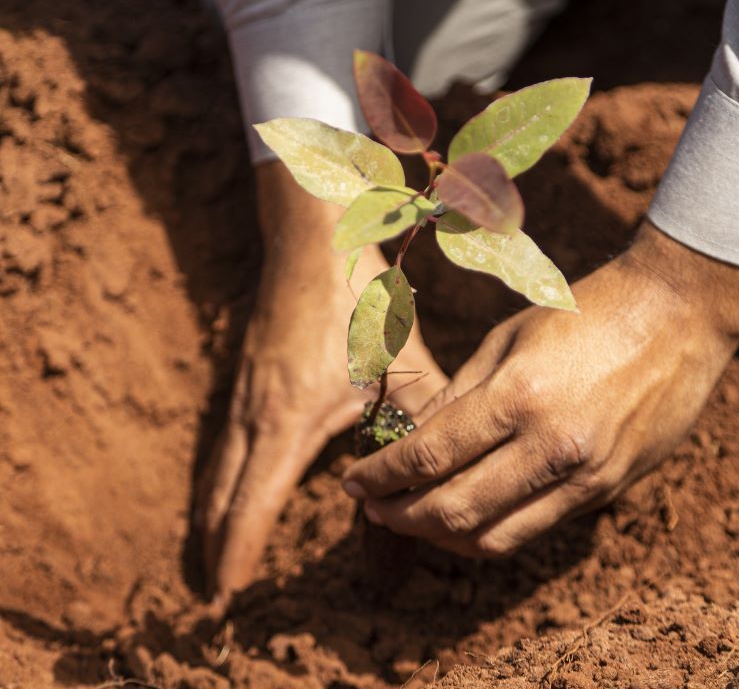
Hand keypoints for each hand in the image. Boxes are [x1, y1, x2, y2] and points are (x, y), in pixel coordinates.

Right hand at [196, 163, 446, 604]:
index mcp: (288, 417)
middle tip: (213, 592)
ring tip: (212, 552)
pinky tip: (224, 483)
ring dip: (212, 512)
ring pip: (218, 466)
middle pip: (222, 492)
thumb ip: (417, 418)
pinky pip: (222, 439)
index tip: (225, 594)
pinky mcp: (245, 373)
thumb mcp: (400, 362)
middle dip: (217, 543)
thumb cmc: (360, 298)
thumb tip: (432, 471)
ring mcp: (243, 390)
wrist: (314, 238)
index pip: (253, 500)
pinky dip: (218, 474)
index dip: (238, 550)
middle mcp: (254, 410)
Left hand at [342, 222, 738, 557]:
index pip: (430, 455)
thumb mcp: (509, 338)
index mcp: (519, 395)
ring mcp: (585, 476)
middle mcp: (551, 446)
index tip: (351, 482)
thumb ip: (459, 397)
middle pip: (455, 508)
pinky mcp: (609, 491)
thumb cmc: (584, 313)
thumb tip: (413, 442)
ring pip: (494, 536)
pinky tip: (465, 517)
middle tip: (370, 508)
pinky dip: (490, 533)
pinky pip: (535, 530)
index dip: (382, 475)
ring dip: (441, 536)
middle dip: (400, 515)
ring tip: (410, 519)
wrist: (677, 315)